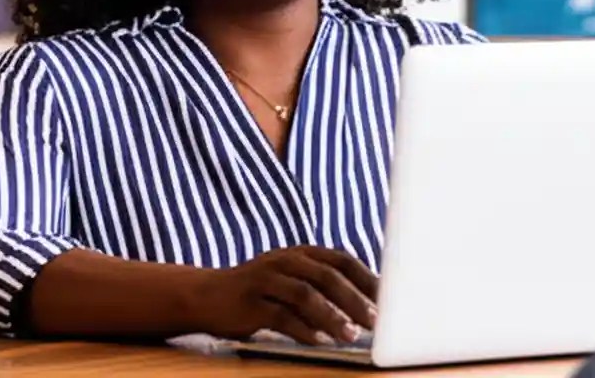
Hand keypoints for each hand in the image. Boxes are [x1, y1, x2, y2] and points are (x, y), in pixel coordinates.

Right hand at [192, 245, 378, 345]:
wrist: (205, 295)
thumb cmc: (260, 291)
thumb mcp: (292, 279)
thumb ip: (322, 286)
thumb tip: (366, 307)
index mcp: (302, 253)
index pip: (342, 261)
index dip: (367, 279)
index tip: (389, 300)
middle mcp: (286, 260)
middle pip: (328, 277)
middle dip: (355, 300)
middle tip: (375, 321)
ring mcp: (266, 279)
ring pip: (306, 295)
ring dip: (332, 316)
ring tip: (351, 335)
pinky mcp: (249, 302)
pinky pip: (281, 316)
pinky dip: (303, 330)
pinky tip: (319, 342)